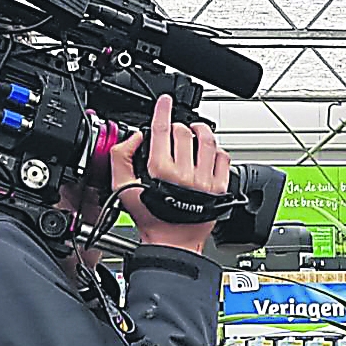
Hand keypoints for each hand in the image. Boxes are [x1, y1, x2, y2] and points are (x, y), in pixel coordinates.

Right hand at [110, 94, 231, 255]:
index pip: (162, 129)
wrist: (172, 243)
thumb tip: (135, 137)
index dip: (162, 110)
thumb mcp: (122, 188)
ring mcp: (205, 181)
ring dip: (200, 131)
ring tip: (194, 131)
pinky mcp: (220, 189)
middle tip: (174, 129)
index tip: (165, 102)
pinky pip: (224, 159)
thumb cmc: (150, 219)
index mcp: (161, 171)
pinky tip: (208, 152)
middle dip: (177, 125)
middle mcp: (185, 174)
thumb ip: (121, 158)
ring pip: (208, 141)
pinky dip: (217, 150)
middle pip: (184, 132)